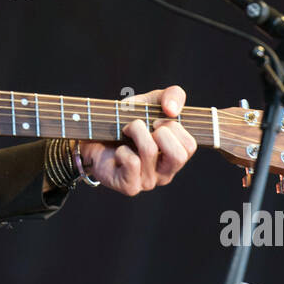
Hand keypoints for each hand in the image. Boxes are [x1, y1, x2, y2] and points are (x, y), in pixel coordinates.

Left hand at [79, 85, 196, 195]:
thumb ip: (173, 96)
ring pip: (150, 151)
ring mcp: (148, 182)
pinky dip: (122, 148)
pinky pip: (132, 162)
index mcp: (175, 156)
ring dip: (135, 130)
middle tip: (145, 126)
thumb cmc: (127, 121)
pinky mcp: (129, 186)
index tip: (157, 120)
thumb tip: (172, 110)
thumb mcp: (152, 102)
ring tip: (125, 131)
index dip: (174, 127)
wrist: (94, 134)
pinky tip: (118, 150)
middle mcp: (165, 173)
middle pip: (178, 155)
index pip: (190, 146)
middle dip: (159, 131)